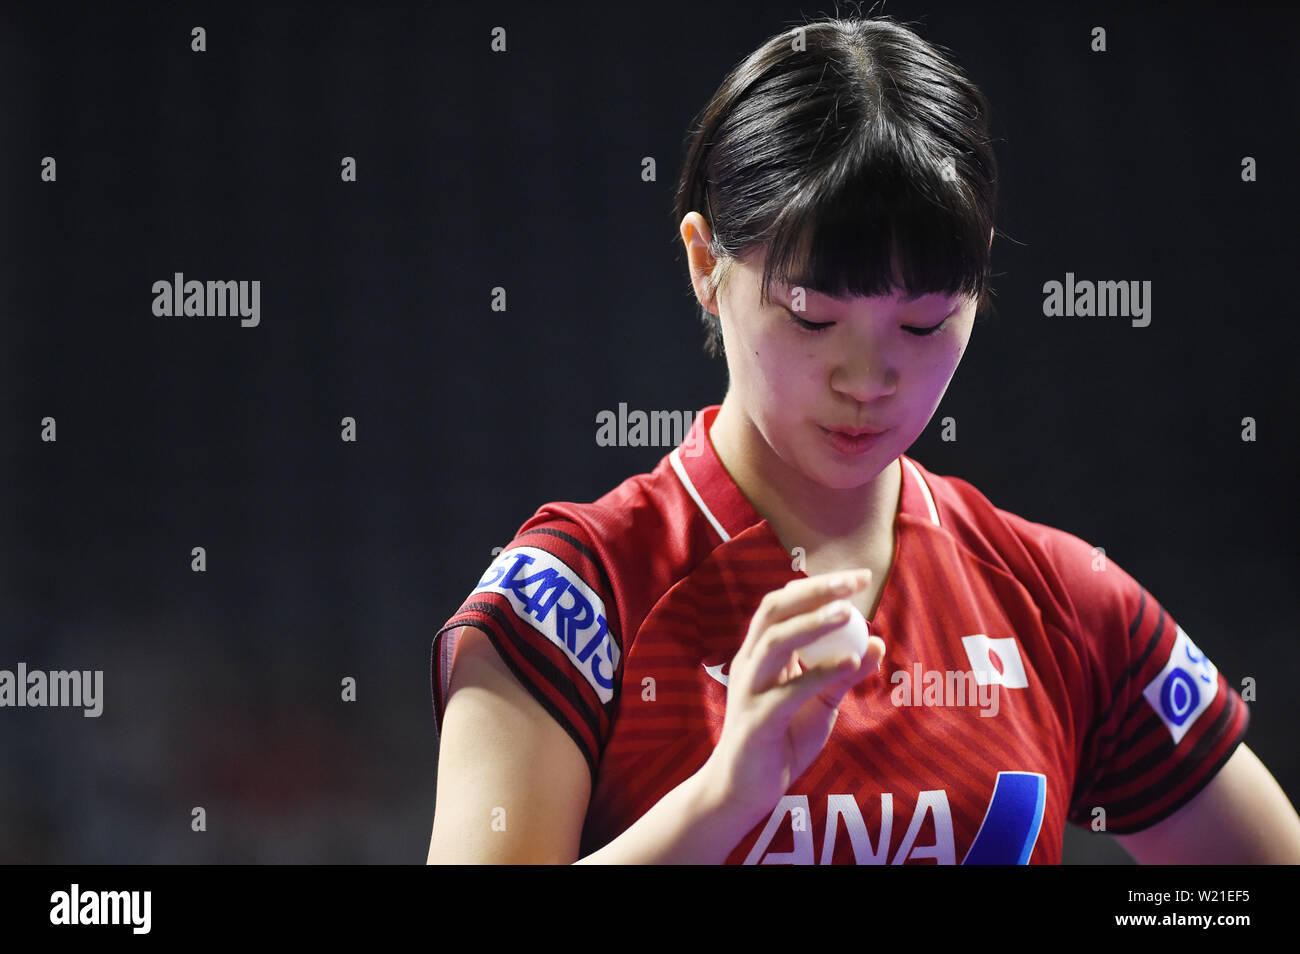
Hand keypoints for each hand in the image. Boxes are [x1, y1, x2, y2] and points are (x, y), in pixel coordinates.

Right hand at [701, 569, 886, 820]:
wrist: (743, 792)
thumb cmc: (781, 742)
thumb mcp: (820, 705)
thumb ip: (844, 676)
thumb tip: (877, 643)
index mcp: (761, 654)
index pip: (784, 604)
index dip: (818, 585)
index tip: (858, 578)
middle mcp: (750, 664)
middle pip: (775, 611)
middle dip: (815, 591)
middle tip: (855, 582)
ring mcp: (750, 691)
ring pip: (774, 642)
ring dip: (811, 623)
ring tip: (847, 612)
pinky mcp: (757, 722)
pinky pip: (788, 691)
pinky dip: (819, 673)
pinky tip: (848, 662)